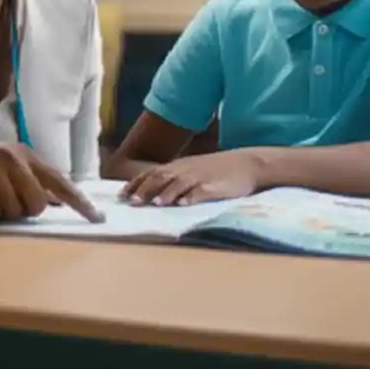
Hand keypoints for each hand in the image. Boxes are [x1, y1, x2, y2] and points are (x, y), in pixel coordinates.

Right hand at [0, 142, 104, 223]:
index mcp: (23, 153)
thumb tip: (58, 203)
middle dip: (22, 212)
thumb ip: (29, 183)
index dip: (78, 202)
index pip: (59, 180)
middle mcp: (10, 154)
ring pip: (12, 211)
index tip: (97, 218)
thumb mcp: (2, 171)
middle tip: (1, 204)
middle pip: (36, 204)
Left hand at [119, 151, 256, 206]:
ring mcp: (201, 177)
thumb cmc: (217, 169)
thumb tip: (150, 192)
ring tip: (155, 204)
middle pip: (161, 178)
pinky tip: (184, 205)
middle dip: (145, 190)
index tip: (121, 196)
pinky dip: (191, 197)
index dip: (135, 184)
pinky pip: (202, 192)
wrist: (248, 163)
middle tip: (132, 203)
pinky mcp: (216, 186)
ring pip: (179, 184)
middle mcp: (186, 170)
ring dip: (166, 194)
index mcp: (178, 166)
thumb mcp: (192, 170)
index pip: (151, 173)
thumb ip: (173, 179)